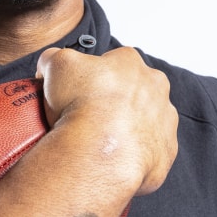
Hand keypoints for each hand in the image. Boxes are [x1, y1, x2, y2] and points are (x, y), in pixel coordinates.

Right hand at [35, 47, 178, 195]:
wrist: (97, 153)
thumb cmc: (80, 106)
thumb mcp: (55, 65)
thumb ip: (54, 57)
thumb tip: (50, 64)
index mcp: (131, 62)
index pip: (114, 62)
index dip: (94, 76)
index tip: (81, 92)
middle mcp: (155, 87)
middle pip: (135, 89)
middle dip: (116, 101)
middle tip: (90, 117)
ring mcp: (164, 120)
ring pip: (146, 120)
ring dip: (128, 127)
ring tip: (101, 141)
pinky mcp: (166, 150)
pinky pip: (151, 150)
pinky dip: (134, 154)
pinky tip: (114, 159)